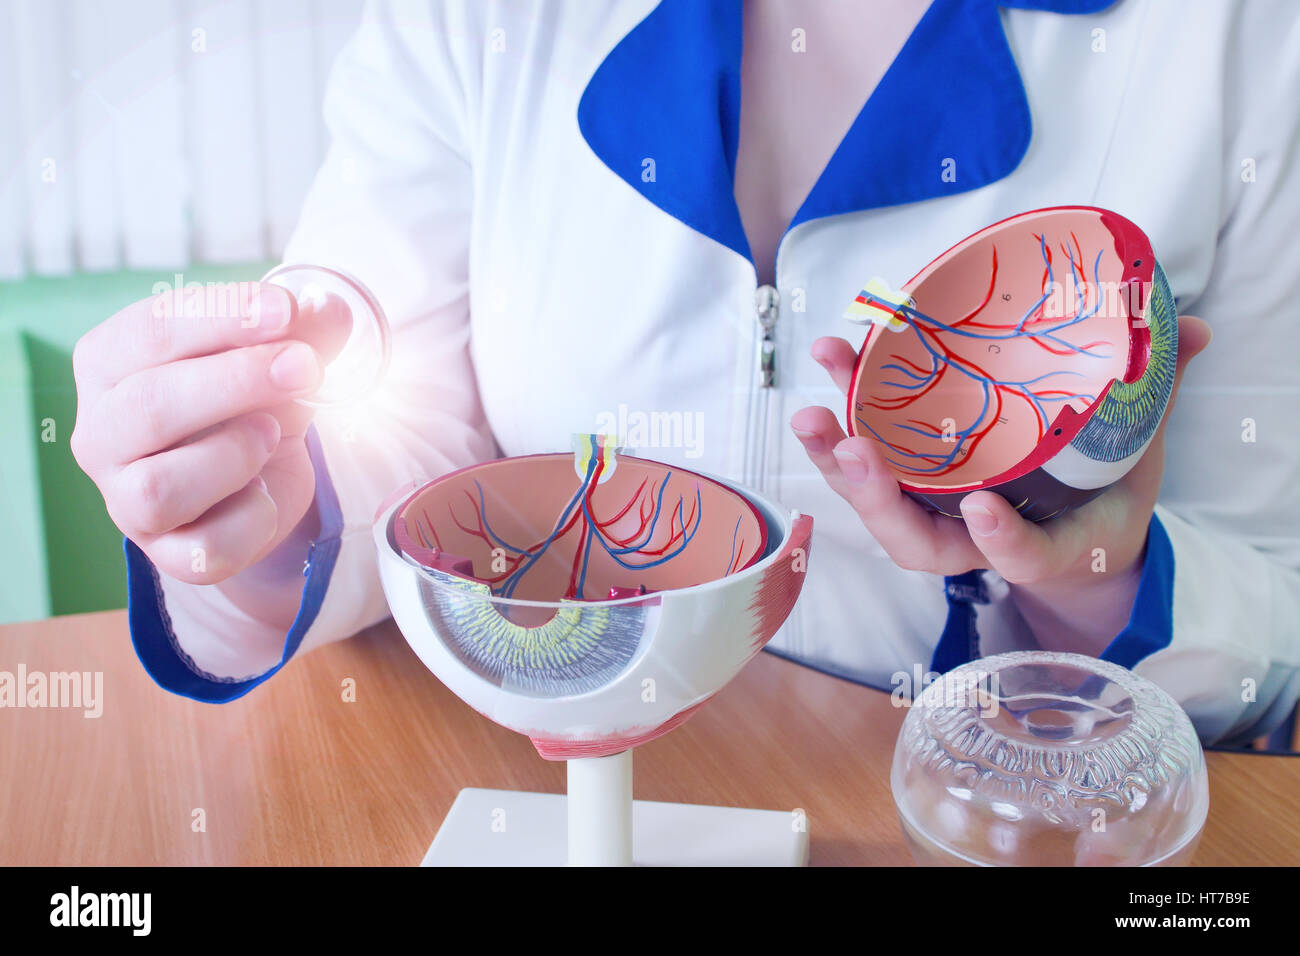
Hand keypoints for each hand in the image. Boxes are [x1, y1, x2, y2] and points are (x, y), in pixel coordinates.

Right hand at [71, 281, 348, 597]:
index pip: (149, 331)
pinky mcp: (168, 554)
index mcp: (110, 364)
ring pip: (160, 488)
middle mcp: (101, 434)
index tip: (285, 309)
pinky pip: (206, 549)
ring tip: (271, 435)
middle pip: (148, 407)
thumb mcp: (279, 355)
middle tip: (305, 366)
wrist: (260, 479)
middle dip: (237, 380)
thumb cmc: (250, 403)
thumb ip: (305, 329)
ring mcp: (126, 501)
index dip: (221, 317)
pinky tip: (265, 493)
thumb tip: (329, 308)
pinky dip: (252, 521)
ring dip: (234, 456)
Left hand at [791, 315, 1211, 655]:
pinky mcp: (908, 480)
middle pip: (915, 540)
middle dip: (877, 497)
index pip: (1021, 556)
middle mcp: (974, 536)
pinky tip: (833, 368)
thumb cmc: (1102, 493)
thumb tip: (1196, 330)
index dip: (1001, 541)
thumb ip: (1158, 393)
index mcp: (1040, 544)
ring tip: (812, 411)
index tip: (986, 510)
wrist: (1073, 524)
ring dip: (836, 456)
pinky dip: (841, 423)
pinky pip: (867, 461)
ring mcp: (934, 511)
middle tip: (850, 448)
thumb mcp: (1136, 453)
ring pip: (876, 503)